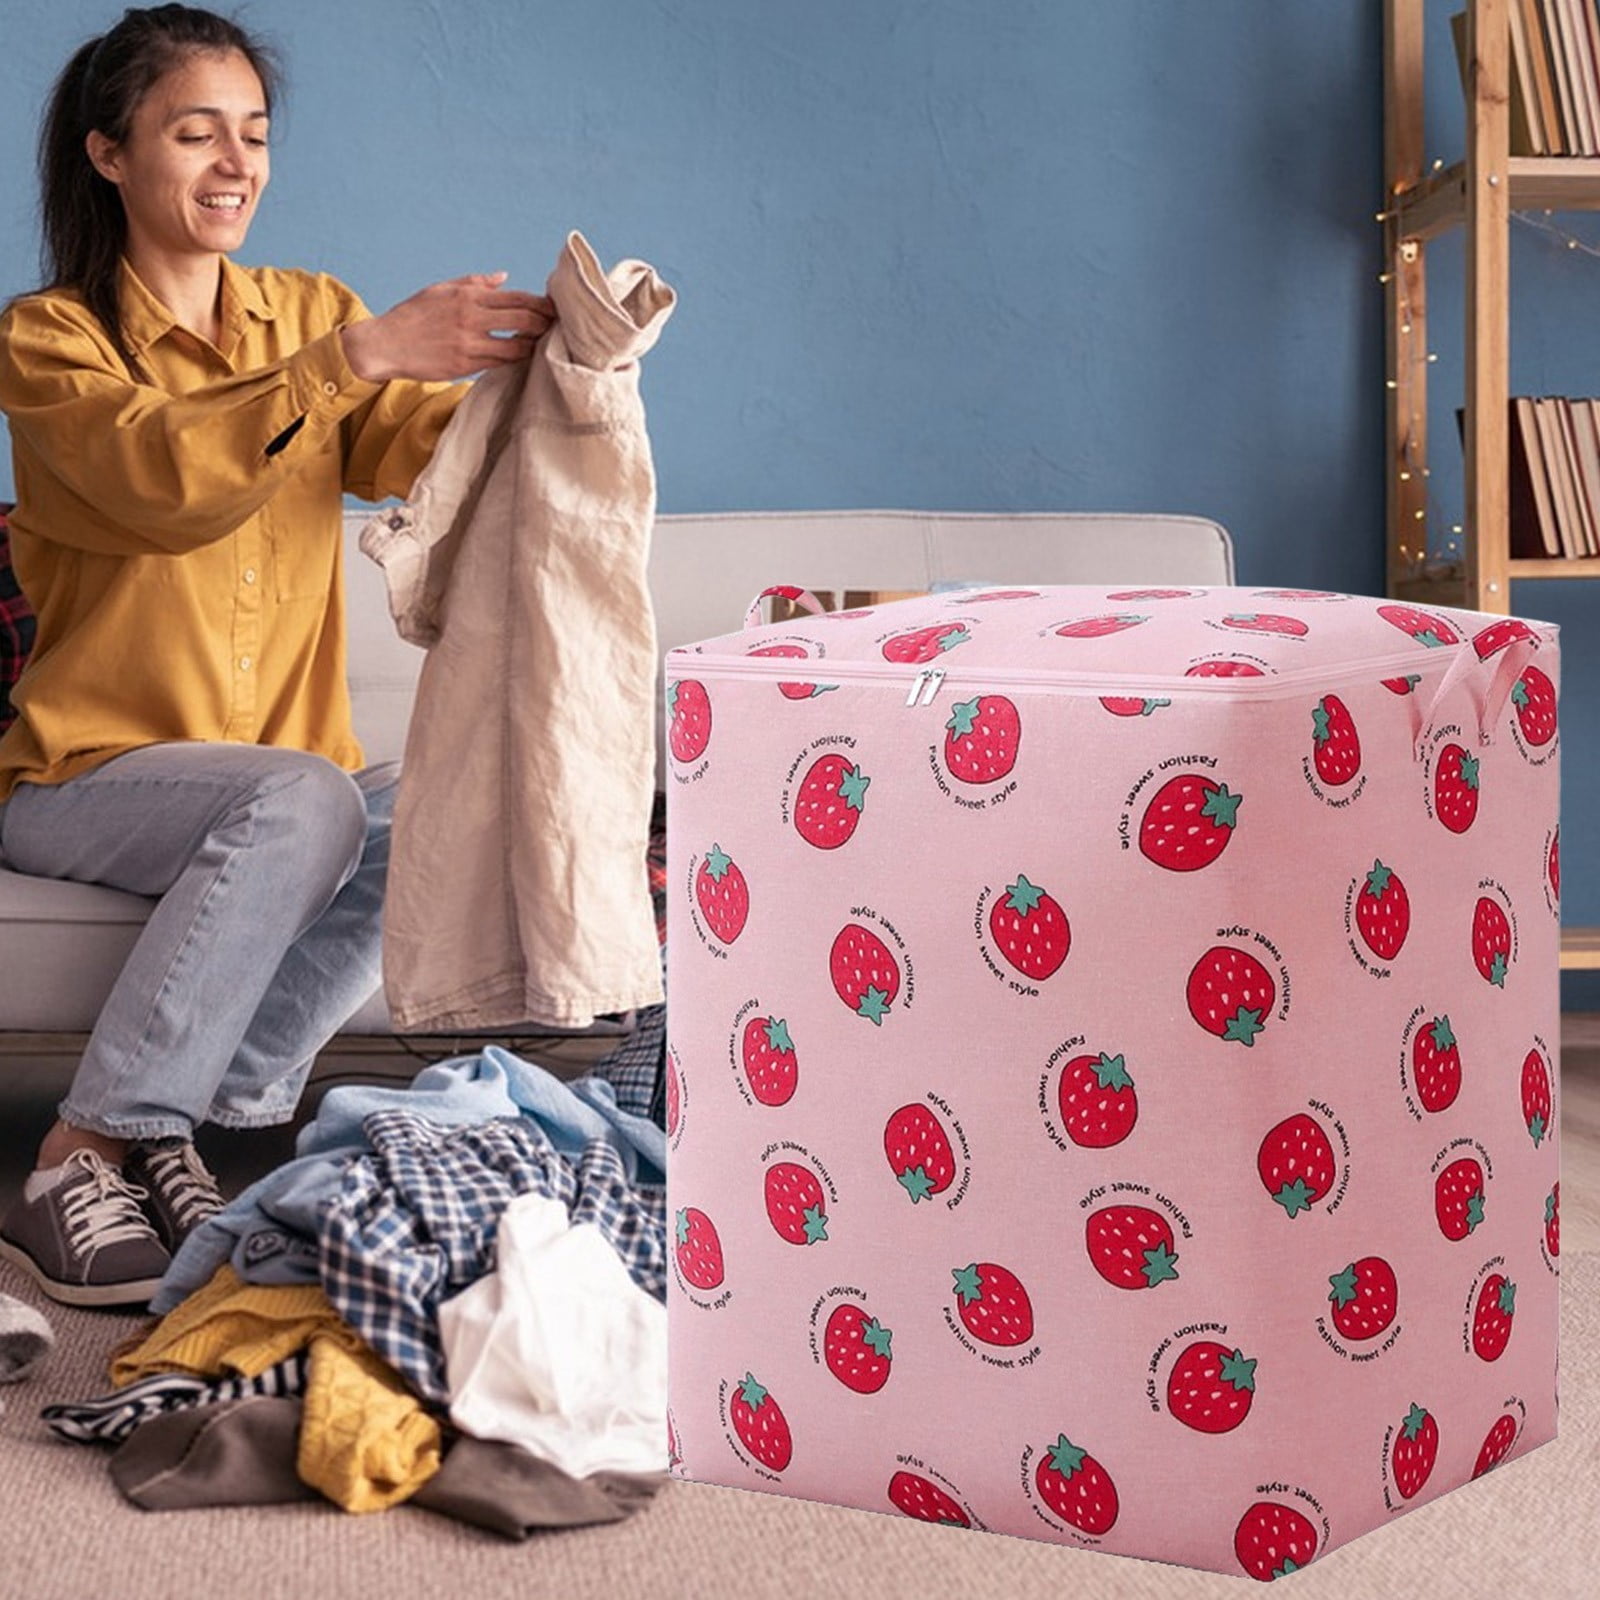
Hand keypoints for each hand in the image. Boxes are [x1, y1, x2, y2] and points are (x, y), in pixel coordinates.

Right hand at [340, 271, 553, 381]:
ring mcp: (469, 343)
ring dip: (534, 345)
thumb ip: (474, 283)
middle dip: (545, 324)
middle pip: (523, 319)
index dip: (540, 304)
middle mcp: (471, 317)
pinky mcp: (465, 365)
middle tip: (556, 328)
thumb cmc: (413, 316)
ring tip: (542, 345)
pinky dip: (515, 360)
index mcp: (467, 296)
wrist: (386, 344)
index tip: (554, 309)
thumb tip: (503, 277)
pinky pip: (501, 363)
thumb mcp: (440, 290)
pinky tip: (523, 358)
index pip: (516, 297)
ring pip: (517, 345)